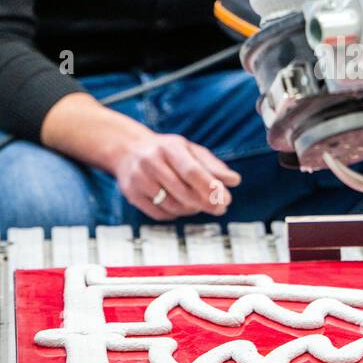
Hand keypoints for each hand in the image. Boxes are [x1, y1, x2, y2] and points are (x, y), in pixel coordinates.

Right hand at [112, 131, 240, 220]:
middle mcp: (151, 162)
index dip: (210, 187)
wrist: (128, 150)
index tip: (226, 200)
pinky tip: (182, 207)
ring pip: (172, 205)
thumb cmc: (166, 151)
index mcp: (169, 148)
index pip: (192, 171)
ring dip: (191, 210)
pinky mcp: (132, 195)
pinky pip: (159, 214)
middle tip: (220, 209)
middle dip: (205, 203)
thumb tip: (235, 181)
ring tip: (200, 205)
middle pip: (182, 191)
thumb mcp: (190, 150)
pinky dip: (175, 214)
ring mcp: (139, 179)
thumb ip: (213, 165)